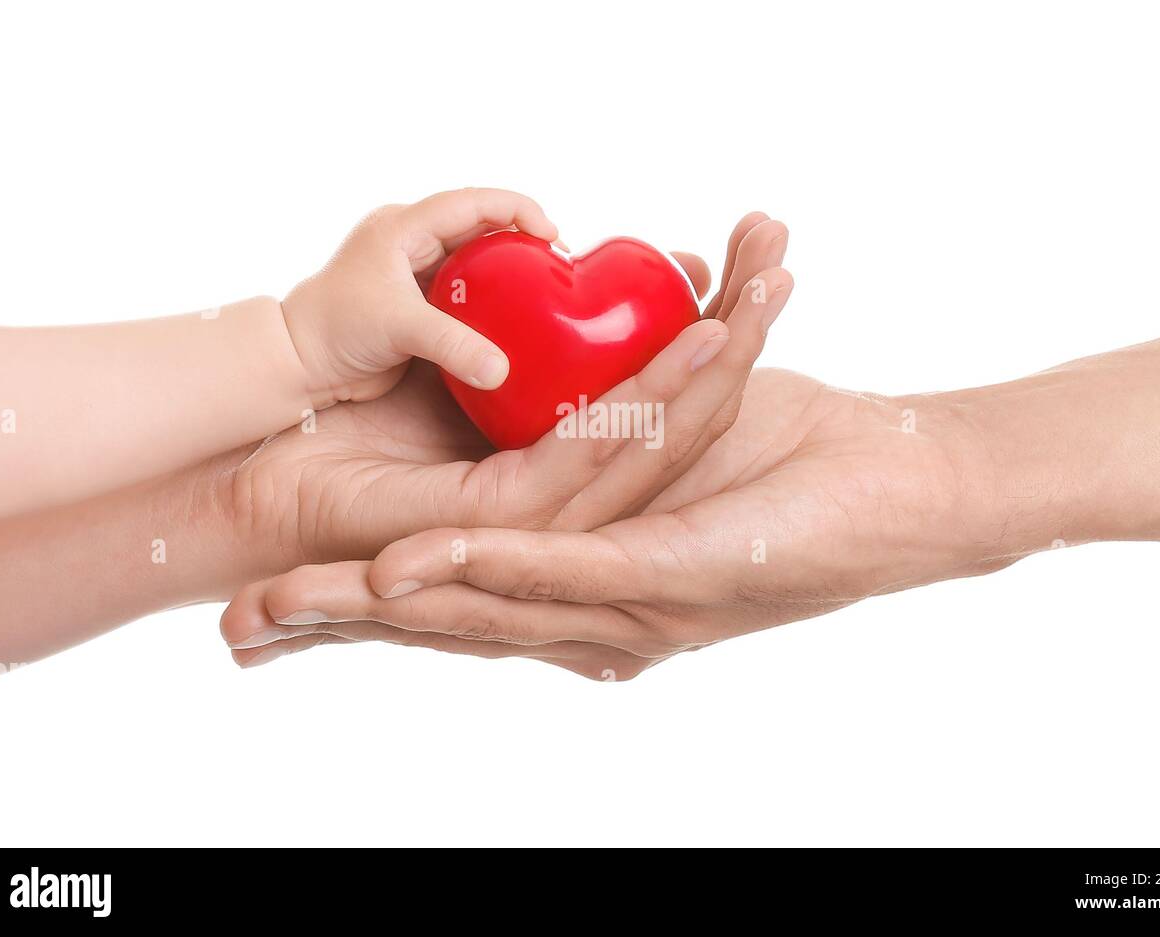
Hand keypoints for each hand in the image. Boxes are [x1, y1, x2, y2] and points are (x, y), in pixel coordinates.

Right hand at [220, 367, 1004, 673]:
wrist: (915, 490)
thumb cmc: (800, 457)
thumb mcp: (681, 432)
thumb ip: (617, 442)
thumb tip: (570, 416)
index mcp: (599, 589)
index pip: (463, 601)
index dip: (367, 608)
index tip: (271, 614)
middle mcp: (607, 615)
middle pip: (456, 620)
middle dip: (346, 621)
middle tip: (243, 630)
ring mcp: (636, 605)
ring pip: (489, 608)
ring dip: (386, 605)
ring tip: (296, 602)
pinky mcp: (671, 578)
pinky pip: (565, 572)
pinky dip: (484, 570)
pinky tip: (412, 571)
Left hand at [223, 214, 791, 576]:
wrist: (267, 495)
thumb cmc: (351, 436)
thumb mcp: (448, 376)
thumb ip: (511, 366)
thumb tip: (557, 297)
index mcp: (567, 495)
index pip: (665, 422)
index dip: (715, 349)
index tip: (759, 274)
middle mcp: (573, 523)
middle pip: (679, 434)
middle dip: (738, 344)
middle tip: (778, 262)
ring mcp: (548, 535)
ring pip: (657, 443)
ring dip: (715, 363)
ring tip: (763, 287)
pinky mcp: (514, 528)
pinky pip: (598, 454)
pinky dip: (655, 397)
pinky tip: (704, 343)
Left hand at [282, 188, 559, 407]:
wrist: (298, 362)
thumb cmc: (333, 330)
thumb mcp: (398, 329)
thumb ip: (454, 347)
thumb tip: (502, 370)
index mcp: (402, 228)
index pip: (471, 202)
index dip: (516, 208)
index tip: (550, 232)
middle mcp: (410, 242)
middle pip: (478, 225)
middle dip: (519, 236)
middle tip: (556, 261)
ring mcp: (414, 272)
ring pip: (473, 258)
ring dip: (506, 268)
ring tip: (543, 284)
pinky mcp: (418, 303)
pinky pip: (465, 291)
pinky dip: (491, 298)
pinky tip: (514, 314)